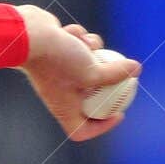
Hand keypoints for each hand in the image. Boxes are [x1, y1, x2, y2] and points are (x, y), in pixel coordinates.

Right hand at [16, 6, 139, 141]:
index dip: (102, 127)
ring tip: (91, 46)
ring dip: (93, 52)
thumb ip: (116, 73)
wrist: (28, 34)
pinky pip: (76, 47)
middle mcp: (60, 94)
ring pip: (86, 65)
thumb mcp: (93, 71)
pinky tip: (73, 33)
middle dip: (105, 84)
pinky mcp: (57, 52)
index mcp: (64, 108)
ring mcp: (58, 73)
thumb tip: (137, 69)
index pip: (82, 131)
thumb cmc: (57, 60)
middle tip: (121, 77)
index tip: (118, 113)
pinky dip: (79, 39)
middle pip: (89, 98)